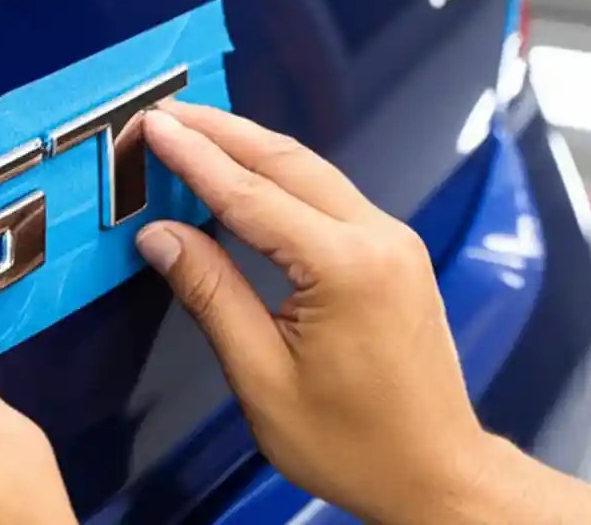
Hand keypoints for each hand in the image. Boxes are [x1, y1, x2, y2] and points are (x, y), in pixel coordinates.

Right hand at [135, 102, 484, 523]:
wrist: (436, 474)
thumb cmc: (358, 445)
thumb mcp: (263, 378)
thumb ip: (211, 295)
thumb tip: (162, 238)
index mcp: (346, 269)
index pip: (249, 195)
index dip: (193, 159)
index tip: (154, 128)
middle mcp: (378, 240)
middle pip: (285, 161)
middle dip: (220, 131)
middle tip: (166, 115)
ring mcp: (393, 242)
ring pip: (310, 170)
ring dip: (248, 146)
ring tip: (195, 131)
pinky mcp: (393, 253)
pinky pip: (329, 194)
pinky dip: (279, 175)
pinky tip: (246, 174)